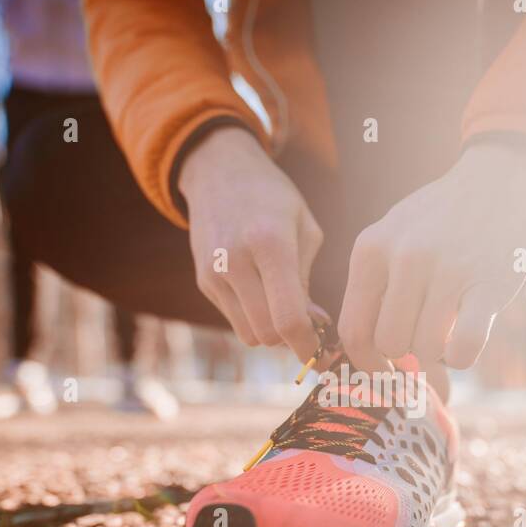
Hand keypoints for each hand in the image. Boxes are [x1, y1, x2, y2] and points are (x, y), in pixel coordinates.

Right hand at [178, 126, 322, 359]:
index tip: (322, 355)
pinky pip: (234, 319)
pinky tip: (262, 293)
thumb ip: (307, 282)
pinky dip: (253, 318)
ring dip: (271, 332)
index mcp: (270, 243)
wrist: (218, 171)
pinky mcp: (203, 280)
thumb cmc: (273, 199)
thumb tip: (313, 328)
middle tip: (310, 331)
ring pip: (249, 335)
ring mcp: (213, 273)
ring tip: (285, 309)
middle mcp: (235, 261)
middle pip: (267, 334)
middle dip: (291, 340)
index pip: (288, 318)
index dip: (308, 346)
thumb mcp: (304, 229)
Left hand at [338, 141, 525, 372]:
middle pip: (390, 345)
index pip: (353, 330)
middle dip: (407, 355)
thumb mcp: (392, 237)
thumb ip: (375, 288)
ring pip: (425, 350)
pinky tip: (469, 337)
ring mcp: (448, 270)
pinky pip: (464, 348)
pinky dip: (463, 357)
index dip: (367, 363)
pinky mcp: (489, 284)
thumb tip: (367, 357)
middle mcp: (405, 257)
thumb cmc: (439, 221)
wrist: (500, 179)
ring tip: (448, 328)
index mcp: (371, 249)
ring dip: (437, 353)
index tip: (384, 371)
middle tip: (424, 343)